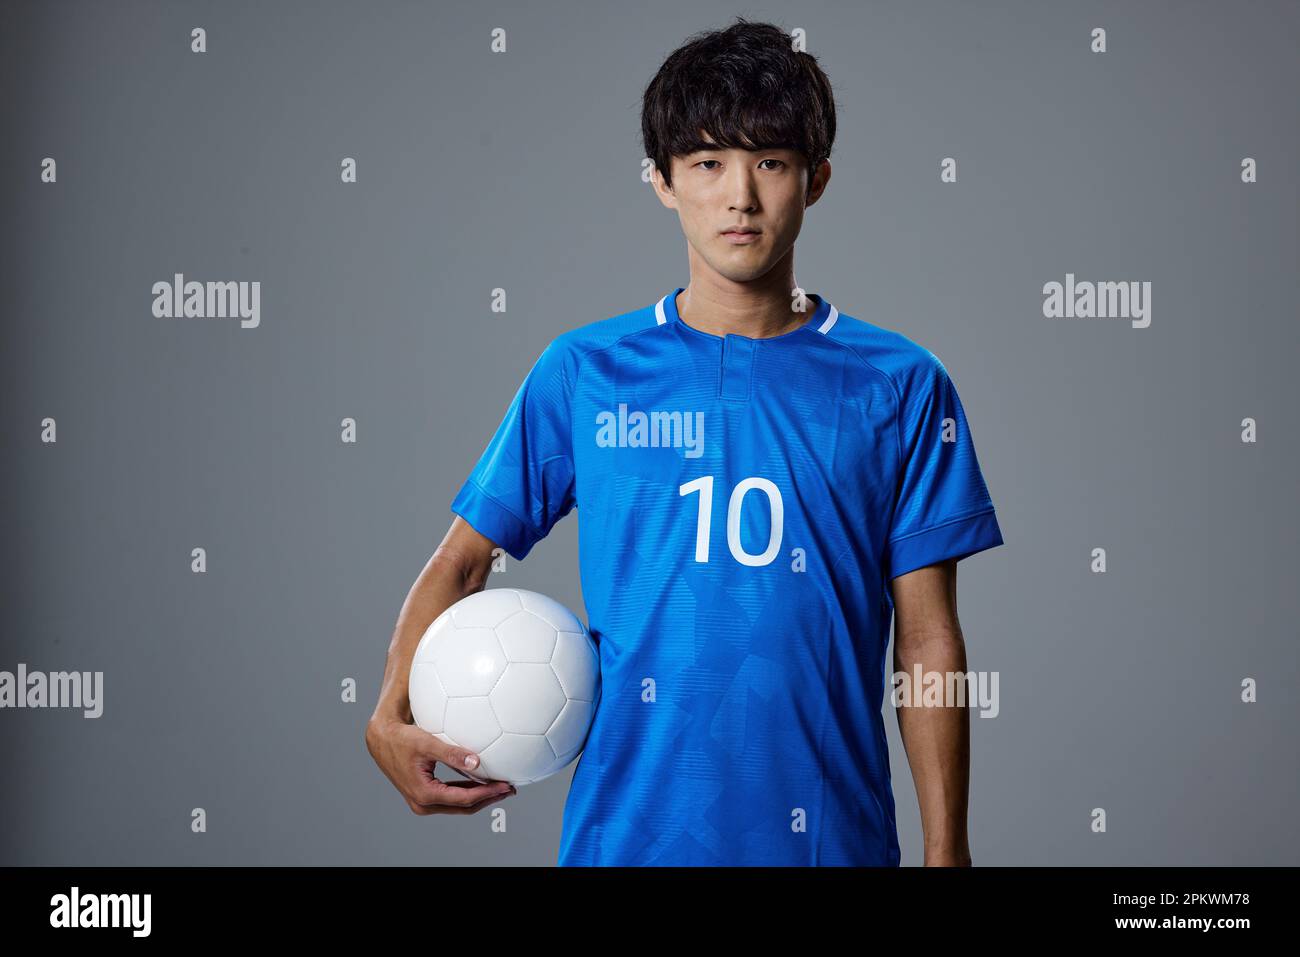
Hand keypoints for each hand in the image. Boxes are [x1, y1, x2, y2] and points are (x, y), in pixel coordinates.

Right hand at [366, 716, 516, 814]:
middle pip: (464, 807)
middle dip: (488, 799)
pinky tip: (481, 782)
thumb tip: (476, 762)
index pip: (464, 800)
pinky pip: (451, 797)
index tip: (505, 785)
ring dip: (480, 797)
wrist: (382, 740)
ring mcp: (423, 801)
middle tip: (509, 789)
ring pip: (458, 805)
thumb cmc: (402, 739)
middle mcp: (423, 803)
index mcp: (425, 794)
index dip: (487, 794)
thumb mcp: (427, 743)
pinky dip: (467, 791)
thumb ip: (452, 754)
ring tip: (500, 788)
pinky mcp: (424, 795)